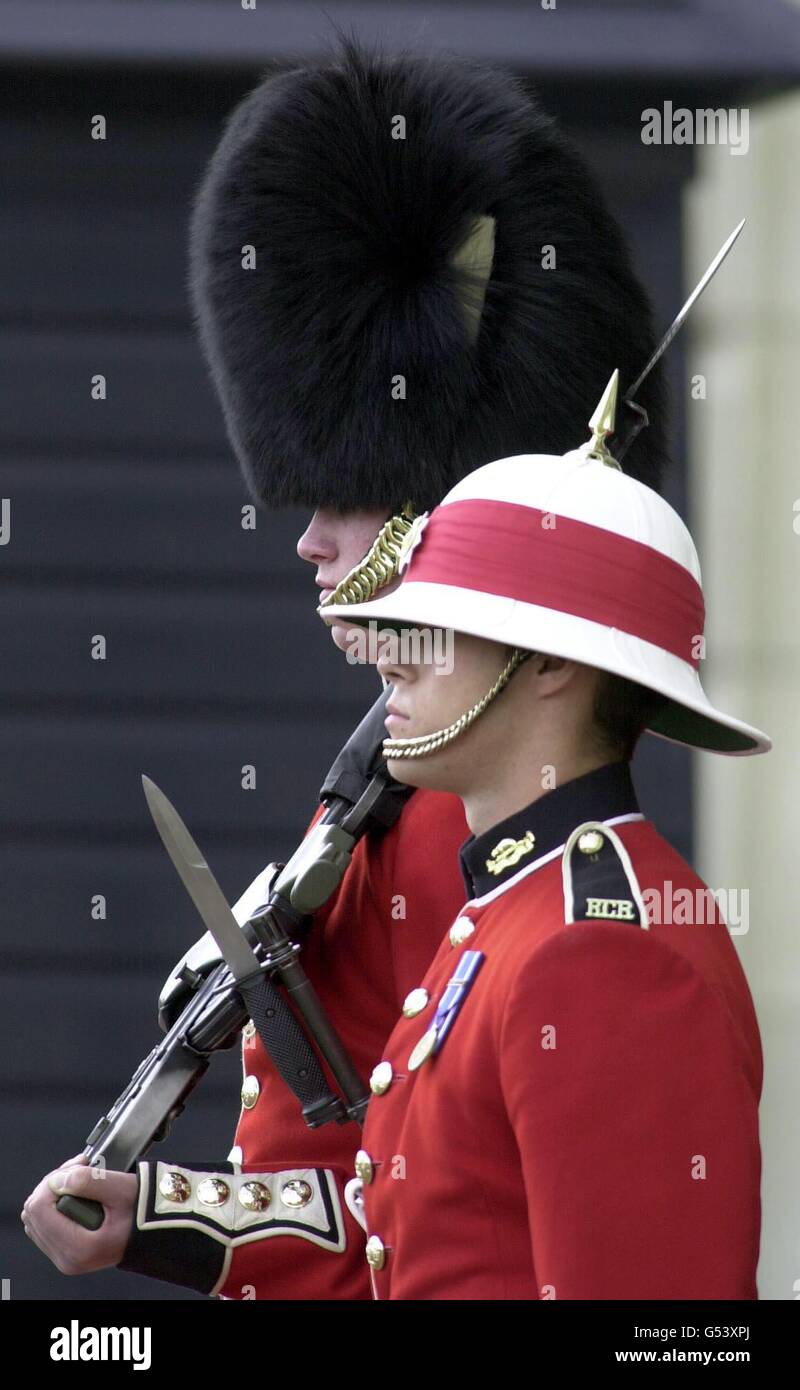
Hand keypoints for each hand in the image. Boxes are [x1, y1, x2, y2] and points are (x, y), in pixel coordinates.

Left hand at [21, 1154, 136, 1274]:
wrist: (158, 1232)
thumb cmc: (145, 1213)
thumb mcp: (123, 1189)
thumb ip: (89, 1181)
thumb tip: (57, 1180)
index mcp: (78, 1247)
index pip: (39, 1207)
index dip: (53, 1179)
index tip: (79, 1165)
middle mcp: (67, 1258)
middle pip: (32, 1211)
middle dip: (53, 1183)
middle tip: (81, 1167)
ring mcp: (65, 1257)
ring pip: (35, 1217)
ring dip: (54, 1191)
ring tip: (82, 1178)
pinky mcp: (66, 1253)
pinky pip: (44, 1224)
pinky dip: (56, 1203)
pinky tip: (79, 1191)